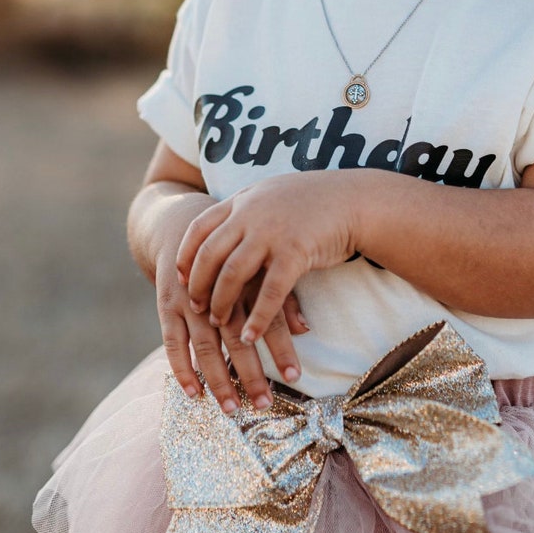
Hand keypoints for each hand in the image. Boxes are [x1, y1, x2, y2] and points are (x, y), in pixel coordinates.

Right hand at [154, 194, 308, 411]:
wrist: (184, 225)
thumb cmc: (234, 254)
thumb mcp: (260, 267)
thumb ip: (282, 297)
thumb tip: (306, 329)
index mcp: (248, 278)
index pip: (268, 318)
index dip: (281, 349)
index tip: (296, 377)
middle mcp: (219, 290)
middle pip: (237, 337)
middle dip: (250, 373)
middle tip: (264, 404)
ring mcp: (190, 298)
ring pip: (205, 344)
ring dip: (218, 379)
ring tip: (232, 409)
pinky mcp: (167, 304)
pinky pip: (172, 342)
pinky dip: (182, 369)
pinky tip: (194, 393)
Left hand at [179, 171, 361, 346]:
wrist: (355, 199)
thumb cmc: (316, 201)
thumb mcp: (272, 196)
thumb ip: (248, 209)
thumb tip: (229, 225)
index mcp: (243, 200)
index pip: (199, 228)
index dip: (184, 255)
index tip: (177, 277)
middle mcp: (251, 214)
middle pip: (209, 255)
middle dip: (198, 285)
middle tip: (195, 308)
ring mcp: (272, 233)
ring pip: (232, 275)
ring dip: (222, 303)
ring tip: (220, 324)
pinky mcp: (295, 253)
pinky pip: (269, 292)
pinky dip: (257, 318)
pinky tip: (251, 336)